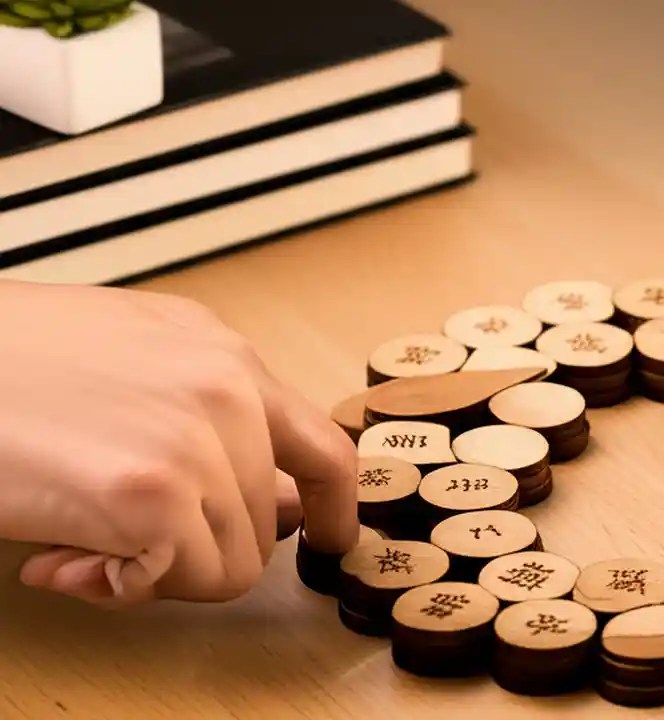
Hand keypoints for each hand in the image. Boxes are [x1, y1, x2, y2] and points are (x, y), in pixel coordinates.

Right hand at [0, 281, 357, 604]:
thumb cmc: (7, 361)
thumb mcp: (136, 358)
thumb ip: (213, 417)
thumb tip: (280, 502)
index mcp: (225, 357)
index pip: (322, 446)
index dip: (334, 506)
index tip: (330, 537)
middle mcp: (227, 392)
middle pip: (266, 525)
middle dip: (198, 547)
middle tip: (121, 536)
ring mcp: (197, 441)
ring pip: (230, 564)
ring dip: (154, 571)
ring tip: (81, 538)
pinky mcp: (154, 495)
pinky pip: (181, 582)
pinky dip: (118, 589)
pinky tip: (60, 557)